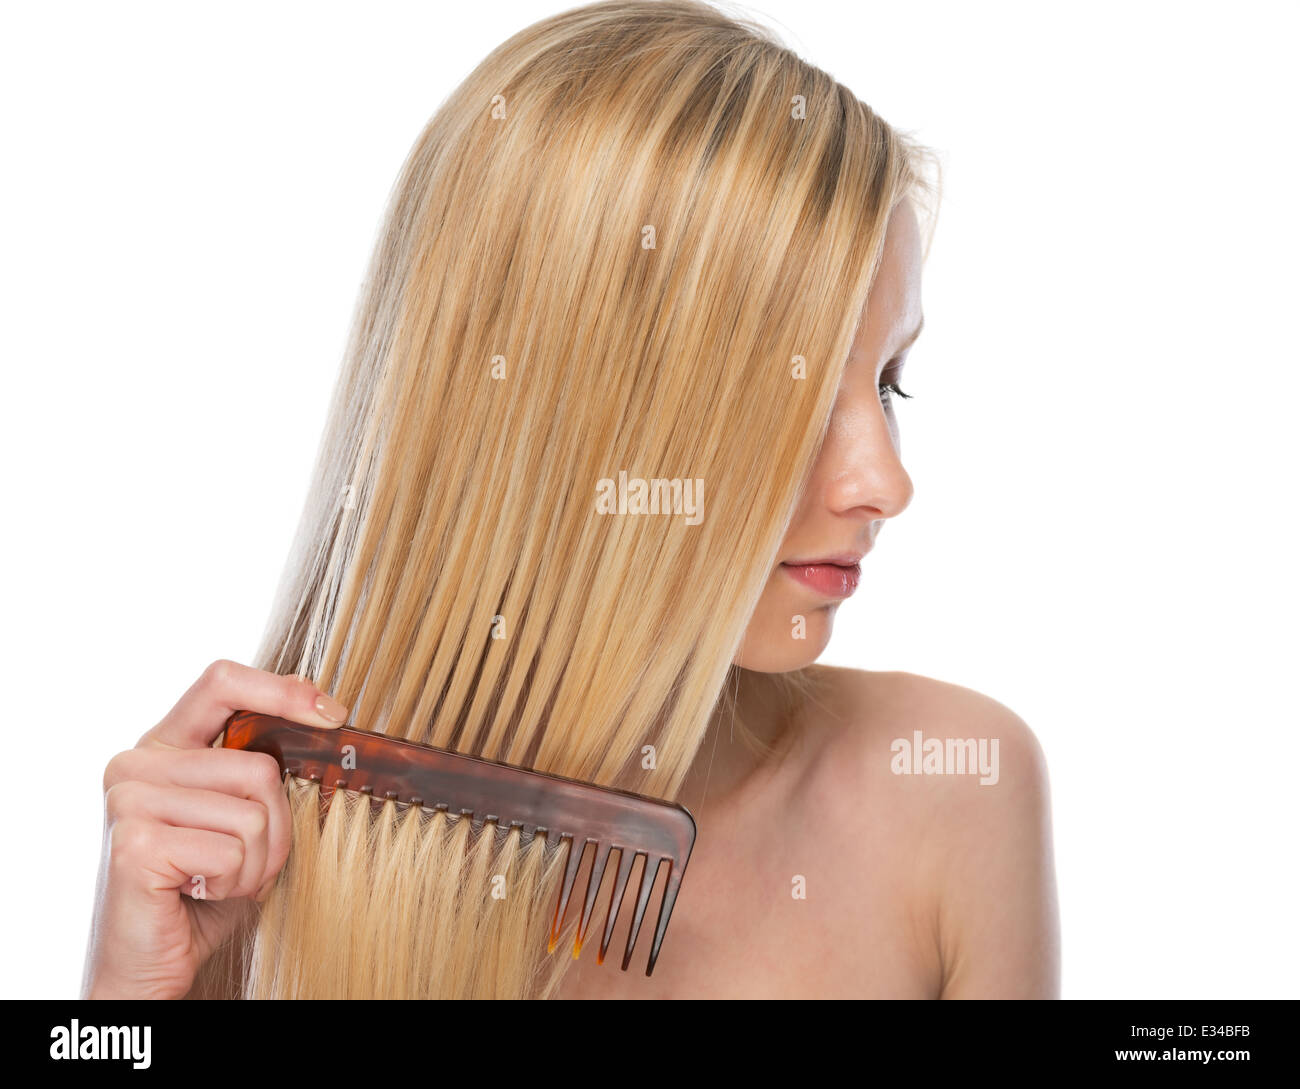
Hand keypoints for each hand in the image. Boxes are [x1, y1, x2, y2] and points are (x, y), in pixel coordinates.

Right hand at [82, 659, 348, 998]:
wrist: (155, 962)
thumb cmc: (205, 886)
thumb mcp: (244, 814)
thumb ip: (262, 765)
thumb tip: (325, 709)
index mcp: (164, 745)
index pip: (223, 682)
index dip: (282, 691)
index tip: (332, 714)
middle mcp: (136, 764)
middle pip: (257, 765)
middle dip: (275, 825)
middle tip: (244, 862)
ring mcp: (129, 800)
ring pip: (251, 810)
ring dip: (256, 860)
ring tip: (219, 880)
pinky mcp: (136, 843)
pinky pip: (232, 849)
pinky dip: (234, 881)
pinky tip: (200, 893)